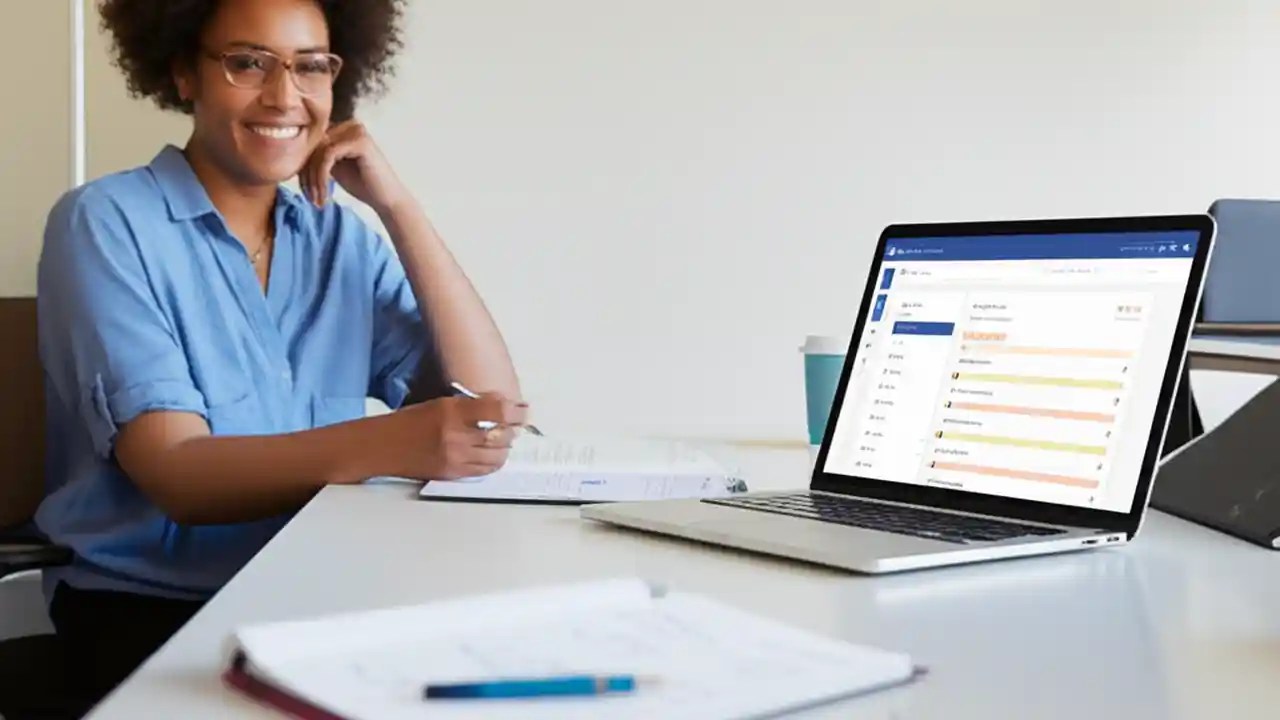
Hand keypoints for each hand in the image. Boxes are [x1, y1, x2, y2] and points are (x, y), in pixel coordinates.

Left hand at [300, 120, 410, 214]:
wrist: (386, 199)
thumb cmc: (362, 184)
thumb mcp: (333, 166)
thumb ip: (317, 156)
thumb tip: (290, 154)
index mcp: (343, 128)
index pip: (312, 141)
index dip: (303, 166)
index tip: (305, 191)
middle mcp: (350, 124)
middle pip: (313, 145)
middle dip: (307, 175)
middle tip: (310, 198)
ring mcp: (356, 130)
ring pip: (318, 151)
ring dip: (313, 179)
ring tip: (317, 200)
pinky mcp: (359, 141)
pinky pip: (328, 156)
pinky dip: (321, 178)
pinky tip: (325, 195)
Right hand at [381, 393, 527, 480]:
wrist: (382, 447)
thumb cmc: (407, 422)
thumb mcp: (438, 404)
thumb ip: (468, 407)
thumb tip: (499, 408)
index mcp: (451, 412)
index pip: (496, 410)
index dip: (515, 411)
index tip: (522, 409)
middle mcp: (456, 436)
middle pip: (501, 436)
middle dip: (513, 429)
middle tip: (515, 424)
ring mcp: (455, 458)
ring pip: (497, 456)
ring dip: (504, 447)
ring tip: (503, 439)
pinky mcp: (452, 474)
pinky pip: (485, 470)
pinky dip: (493, 461)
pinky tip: (491, 454)